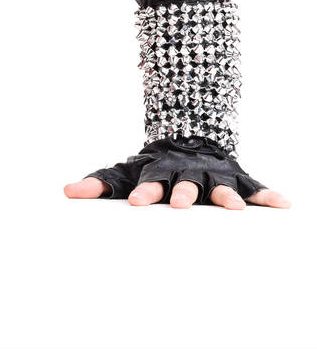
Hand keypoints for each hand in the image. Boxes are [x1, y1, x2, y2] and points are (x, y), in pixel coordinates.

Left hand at [64, 136, 288, 209]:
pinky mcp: (237, 180)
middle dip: (183, 195)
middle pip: (186, 185)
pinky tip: (282, 204)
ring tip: (236, 209)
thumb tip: (67, 192)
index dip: (143, 192)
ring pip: (220, 187)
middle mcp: (187, 173)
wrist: (187, 140)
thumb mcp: (123, 173)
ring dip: (226, 196)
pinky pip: (255, 189)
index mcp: (158, 172)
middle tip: (180, 206)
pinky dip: (268, 196)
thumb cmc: (150, 167)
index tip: (136, 203)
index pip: (148, 182)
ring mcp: (214, 175)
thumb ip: (97, 183)